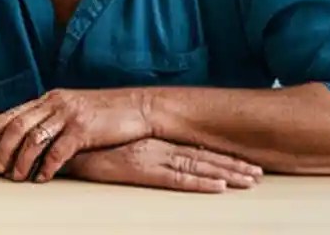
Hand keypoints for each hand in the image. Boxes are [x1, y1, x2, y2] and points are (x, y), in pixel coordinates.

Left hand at [0, 88, 152, 181]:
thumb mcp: (75, 107)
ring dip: (22, 161)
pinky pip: (58, 152)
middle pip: (19, 125)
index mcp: (52, 98)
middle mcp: (56, 103)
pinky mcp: (83, 130)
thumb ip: (54, 115)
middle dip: (3, 147)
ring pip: (34, 139)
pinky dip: (47, 167)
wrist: (139, 107)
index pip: (17, 111)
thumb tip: (34, 132)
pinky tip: (42, 178)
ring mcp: (69, 116)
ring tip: (16, 176)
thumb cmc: (107, 110)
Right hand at [66, 138, 262, 192]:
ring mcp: (152, 158)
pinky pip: (177, 179)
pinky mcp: (142, 171)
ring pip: (198, 167)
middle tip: (260, 174)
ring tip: (250, 181)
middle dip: (234, 166)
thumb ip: (143, 152)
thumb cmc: (93, 150)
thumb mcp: (123, 149)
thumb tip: (160, 159)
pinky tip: (218, 187)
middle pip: (205, 158)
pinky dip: (200, 183)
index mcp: (157, 142)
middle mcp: (159, 148)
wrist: (69, 147)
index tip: (247, 163)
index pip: (197, 150)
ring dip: (227, 174)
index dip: (224, 158)